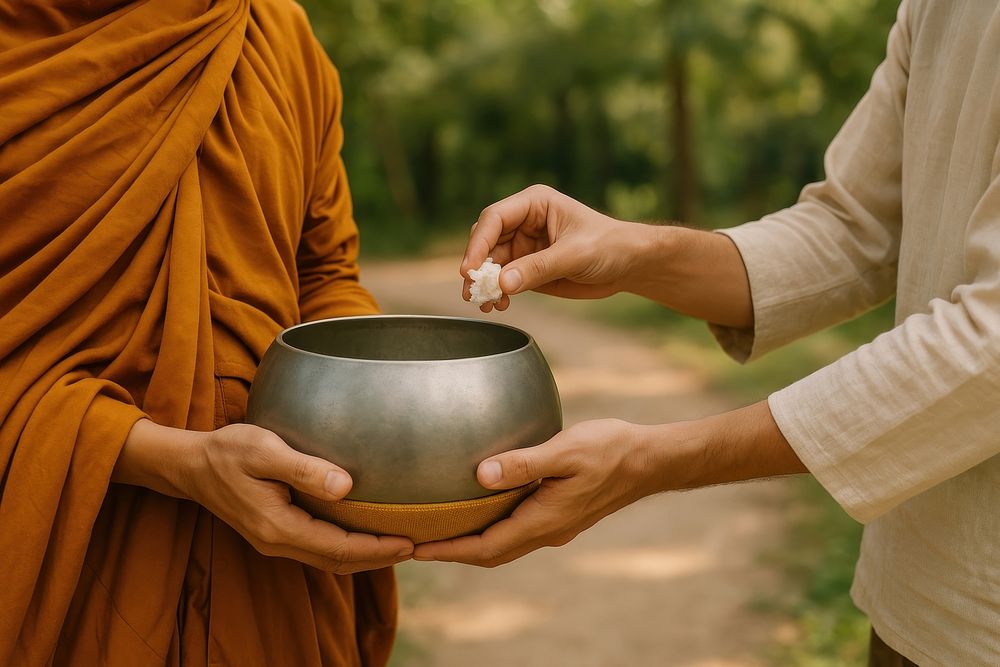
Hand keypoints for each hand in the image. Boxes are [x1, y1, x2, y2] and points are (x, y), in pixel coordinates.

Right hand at [114, 420, 413, 572]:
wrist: (189, 465)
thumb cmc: (226, 451)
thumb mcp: (264, 450)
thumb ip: (304, 469)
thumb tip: (347, 486)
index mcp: (279, 527)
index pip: (340, 547)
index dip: (378, 548)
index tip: (410, 542)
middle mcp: (278, 542)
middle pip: (339, 561)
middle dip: (379, 557)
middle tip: (416, 546)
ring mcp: (275, 540)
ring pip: (329, 558)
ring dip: (364, 556)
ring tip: (398, 544)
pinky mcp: (274, 532)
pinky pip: (318, 548)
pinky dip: (346, 546)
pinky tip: (363, 532)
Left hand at [412, 402, 805, 567]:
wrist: (650, 459)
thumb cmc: (611, 449)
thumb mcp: (566, 449)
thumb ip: (524, 463)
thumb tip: (480, 475)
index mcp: (544, 520)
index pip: (485, 548)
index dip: (448, 551)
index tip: (415, 549)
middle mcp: (547, 531)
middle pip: (490, 553)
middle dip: (452, 552)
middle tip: (415, 543)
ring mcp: (556, 525)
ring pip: (504, 544)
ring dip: (470, 543)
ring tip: (439, 530)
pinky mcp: (562, 514)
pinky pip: (517, 529)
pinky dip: (491, 526)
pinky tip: (480, 506)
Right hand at [461, 185, 654, 311]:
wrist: (628, 265)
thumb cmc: (609, 246)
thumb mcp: (574, 255)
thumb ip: (537, 268)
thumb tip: (503, 283)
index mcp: (534, 204)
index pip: (494, 218)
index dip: (478, 243)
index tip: (470, 269)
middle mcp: (524, 222)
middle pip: (486, 241)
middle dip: (477, 267)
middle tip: (472, 291)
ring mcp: (524, 246)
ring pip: (491, 264)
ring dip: (485, 284)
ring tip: (484, 303)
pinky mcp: (528, 268)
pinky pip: (504, 280)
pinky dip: (498, 293)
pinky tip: (499, 305)